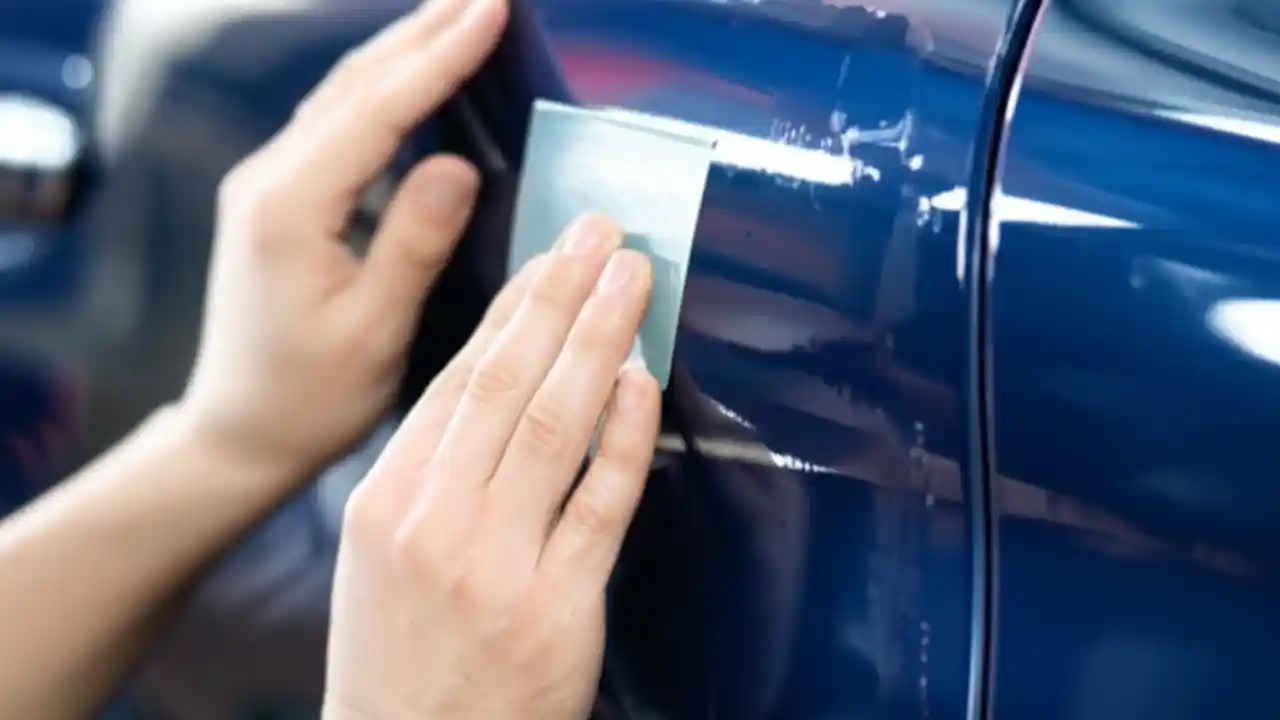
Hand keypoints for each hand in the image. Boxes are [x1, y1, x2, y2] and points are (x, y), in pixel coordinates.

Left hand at [178, 0, 508, 480]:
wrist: (239, 432)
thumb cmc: (309, 397)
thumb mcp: (375, 330)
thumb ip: (414, 242)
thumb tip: (460, 164)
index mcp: (290, 207)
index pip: (377, 111)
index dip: (439, 58)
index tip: (492, 13)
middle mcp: (268, 181)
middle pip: (355, 85)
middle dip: (423, 33)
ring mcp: (268, 186)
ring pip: (343, 98)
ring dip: (403, 53)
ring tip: (459, 15)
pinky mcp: (278, 201)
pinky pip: (336, 126)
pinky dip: (383, 93)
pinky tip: (414, 78)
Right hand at [323, 215, 660, 719]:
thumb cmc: (400, 647)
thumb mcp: (380, 550)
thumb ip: (433, 467)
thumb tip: (498, 380)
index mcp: (387, 497)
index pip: (460, 377)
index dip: (515, 306)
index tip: (551, 257)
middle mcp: (435, 520)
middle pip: (508, 380)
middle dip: (561, 294)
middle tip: (601, 233)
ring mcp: (495, 563)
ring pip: (557, 423)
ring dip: (601, 339)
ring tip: (633, 279)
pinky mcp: (556, 607)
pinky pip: (601, 502)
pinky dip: (628, 436)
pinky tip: (646, 381)